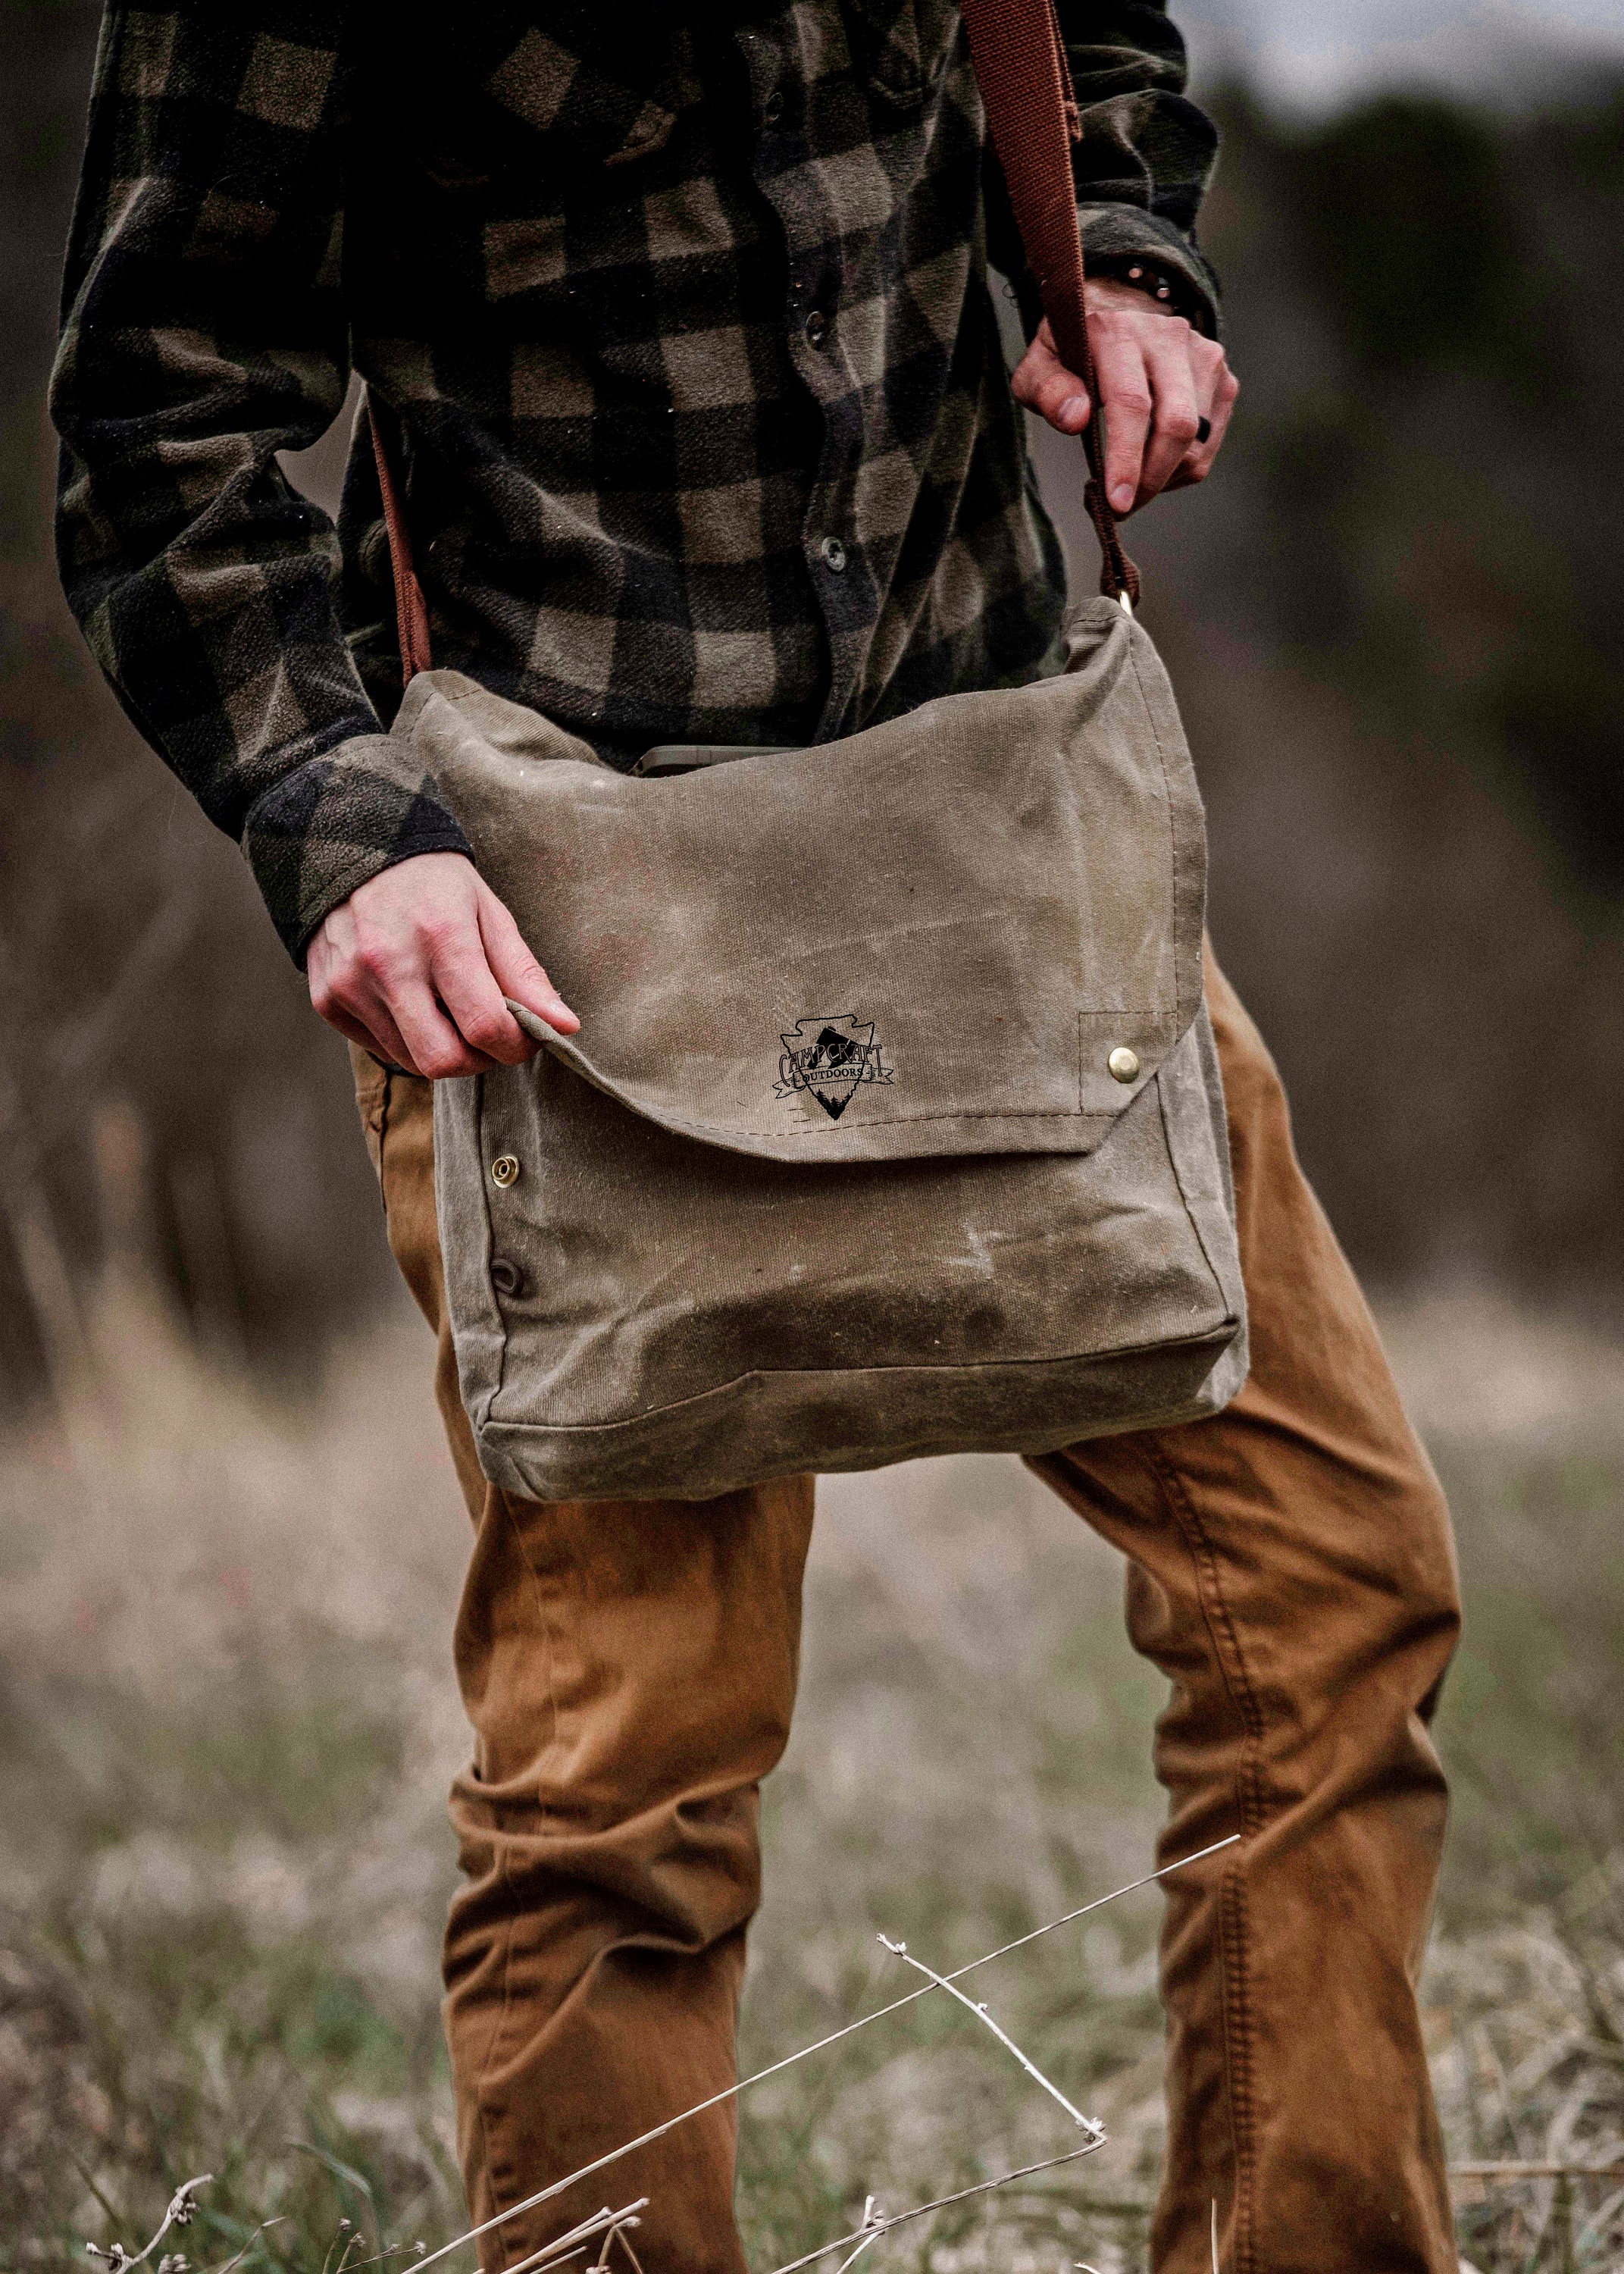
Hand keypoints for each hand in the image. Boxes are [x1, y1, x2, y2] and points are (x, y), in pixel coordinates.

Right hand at [307, 851, 578, 1077]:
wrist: (354, 849)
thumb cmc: (435, 884)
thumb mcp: (489, 914)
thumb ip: (525, 975)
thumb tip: (566, 1028)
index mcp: (440, 935)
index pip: (485, 1026)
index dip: (516, 1046)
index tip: (526, 1036)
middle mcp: (388, 964)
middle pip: (445, 1060)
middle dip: (479, 1059)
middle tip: (489, 1032)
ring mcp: (350, 984)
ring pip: (412, 1061)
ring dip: (444, 1049)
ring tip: (449, 1009)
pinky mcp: (327, 998)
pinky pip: (381, 1048)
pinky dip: (408, 1039)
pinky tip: (413, 1002)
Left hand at [1012, 276, 1238, 516]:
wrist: (1121, 313)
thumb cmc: (1074, 350)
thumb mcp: (1041, 365)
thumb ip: (1047, 390)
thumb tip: (1076, 418)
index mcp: (1118, 331)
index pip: (1132, 403)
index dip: (1126, 459)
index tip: (1116, 502)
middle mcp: (1168, 336)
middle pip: (1177, 424)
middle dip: (1151, 478)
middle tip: (1122, 505)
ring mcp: (1203, 355)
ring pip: (1196, 441)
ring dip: (1163, 477)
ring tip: (1130, 479)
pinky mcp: (1222, 377)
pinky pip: (1208, 443)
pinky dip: (1180, 467)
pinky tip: (1151, 461)